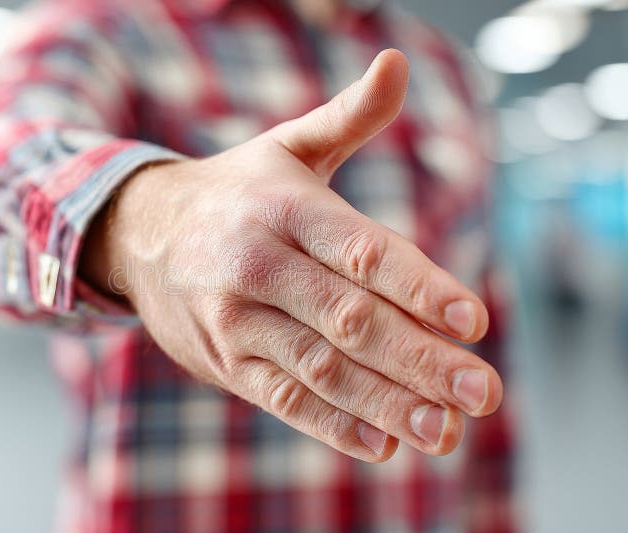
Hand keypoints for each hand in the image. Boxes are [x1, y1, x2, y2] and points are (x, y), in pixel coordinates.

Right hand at [81, 49, 502, 461]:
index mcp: (284, 209)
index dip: (420, 286)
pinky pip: (283, 399)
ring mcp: (236, 321)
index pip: (363, 252)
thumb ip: (350, 115)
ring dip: (386, 403)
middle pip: (350, 320)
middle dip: (420, 358)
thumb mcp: (288, 148)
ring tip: (446, 430)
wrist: (142, 234)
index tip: (473, 321)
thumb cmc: (239, 192)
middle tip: (484, 391)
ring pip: (320, 368)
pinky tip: (383, 445)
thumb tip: (397, 63)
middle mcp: (257, 266)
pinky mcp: (225, 362)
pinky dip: (333, 425)